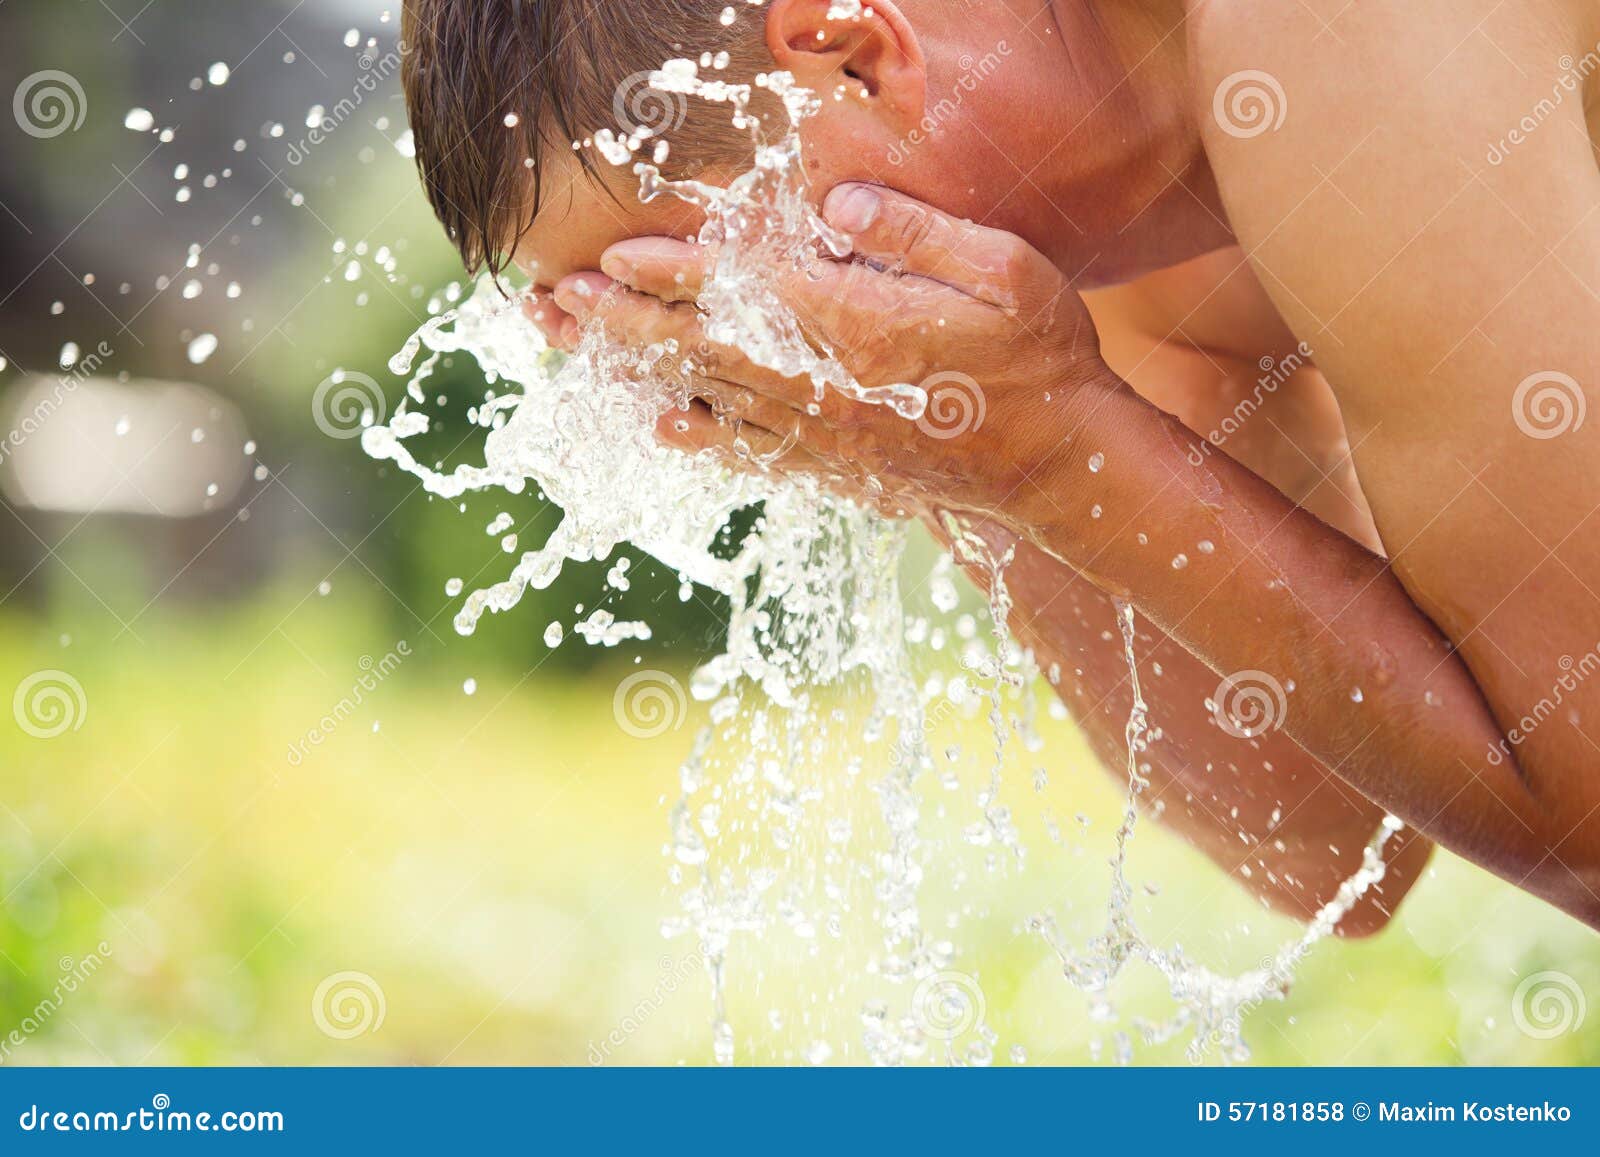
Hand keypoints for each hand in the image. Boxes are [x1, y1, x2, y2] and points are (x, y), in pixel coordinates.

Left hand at [548, 184, 1105, 520]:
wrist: (1066, 470)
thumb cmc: (1043, 360)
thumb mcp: (1004, 272)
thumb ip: (914, 233)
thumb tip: (831, 203)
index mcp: (864, 331)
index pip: (745, 295)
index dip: (674, 272)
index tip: (615, 254)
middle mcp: (830, 390)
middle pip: (708, 350)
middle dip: (630, 322)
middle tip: (562, 301)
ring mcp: (832, 438)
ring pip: (717, 401)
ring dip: (645, 372)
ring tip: (586, 351)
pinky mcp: (842, 470)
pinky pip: (755, 454)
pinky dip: (703, 438)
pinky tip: (664, 426)